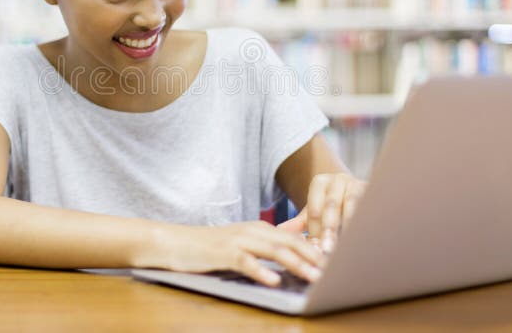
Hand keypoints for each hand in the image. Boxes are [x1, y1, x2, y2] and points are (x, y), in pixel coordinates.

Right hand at [159, 222, 324, 286]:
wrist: (174, 242)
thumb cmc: (208, 247)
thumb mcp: (240, 244)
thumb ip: (266, 247)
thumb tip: (294, 252)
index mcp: (258, 229)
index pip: (295, 238)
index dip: (316, 249)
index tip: (337, 261)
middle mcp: (252, 231)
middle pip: (290, 242)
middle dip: (314, 256)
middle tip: (334, 270)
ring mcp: (237, 241)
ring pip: (273, 250)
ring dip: (296, 263)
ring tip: (314, 276)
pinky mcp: (222, 253)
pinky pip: (245, 262)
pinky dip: (261, 271)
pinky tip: (274, 281)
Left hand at [277, 173, 366, 255]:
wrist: (354, 191)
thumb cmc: (330, 206)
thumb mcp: (314, 211)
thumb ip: (298, 222)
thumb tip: (279, 230)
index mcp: (320, 182)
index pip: (315, 209)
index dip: (314, 231)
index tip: (315, 250)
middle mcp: (339, 179)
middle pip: (332, 207)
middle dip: (329, 230)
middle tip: (327, 249)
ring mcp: (357, 183)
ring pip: (352, 206)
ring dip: (349, 227)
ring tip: (348, 246)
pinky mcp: (374, 190)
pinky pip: (370, 207)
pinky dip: (367, 223)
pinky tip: (366, 238)